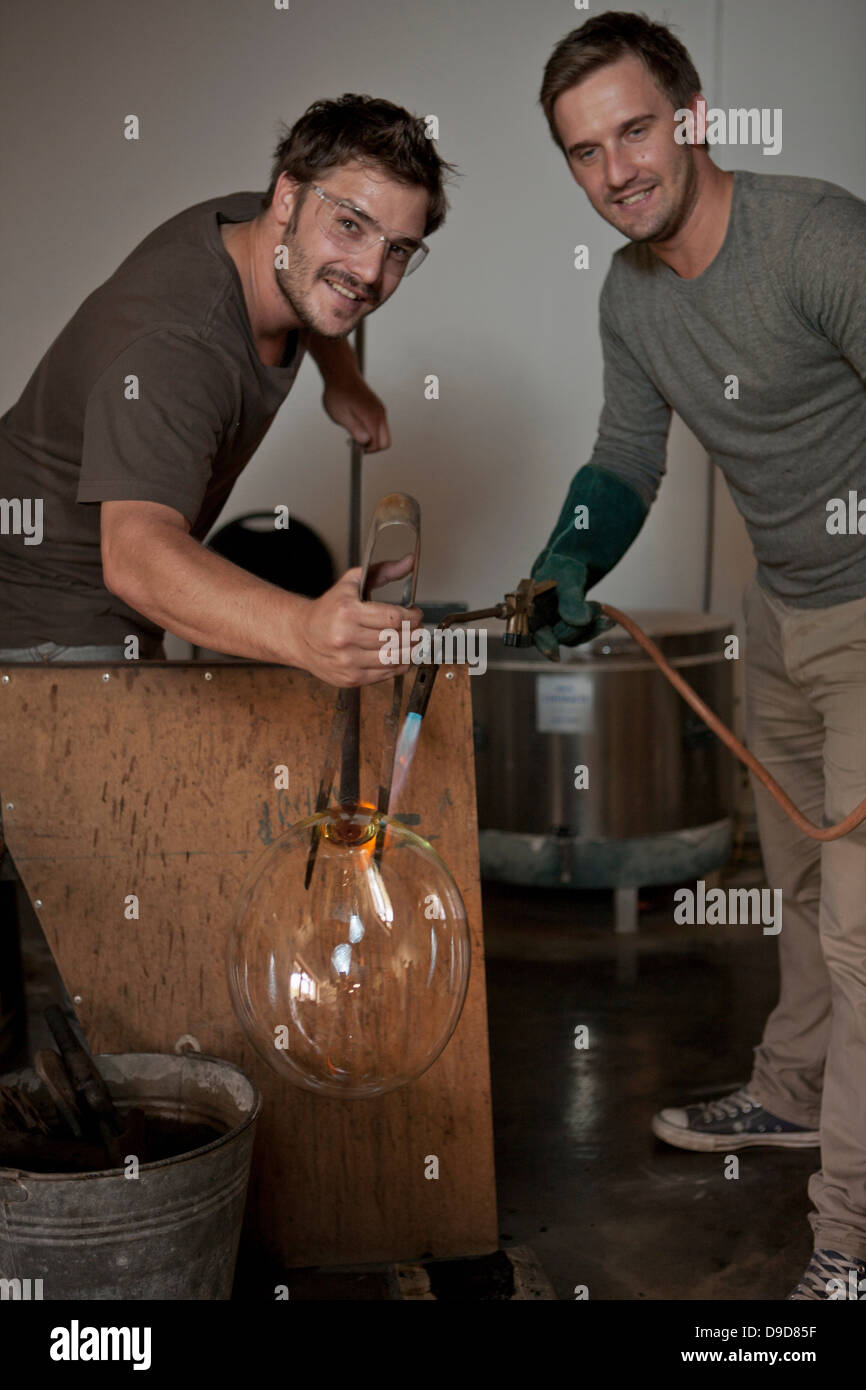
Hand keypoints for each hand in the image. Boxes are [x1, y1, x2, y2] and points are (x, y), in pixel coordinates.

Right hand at [294, 554, 421, 686]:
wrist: (301, 636)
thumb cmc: (328, 609)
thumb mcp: (351, 583)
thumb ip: (382, 571)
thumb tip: (409, 561)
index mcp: (347, 612)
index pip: (394, 617)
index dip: (413, 616)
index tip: (416, 613)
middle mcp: (346, 638)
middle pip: (397, 638)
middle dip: (416, 632)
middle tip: (418, 627)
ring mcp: (348, 661)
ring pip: (396, 658)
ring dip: (412, 649)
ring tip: (413, 640)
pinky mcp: (351, 678)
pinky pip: (387, 674)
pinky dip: (401, 664)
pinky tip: (400, 653)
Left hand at [322, 374, 390, 452]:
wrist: (341, 374)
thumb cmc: (338, 393)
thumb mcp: (341, 415)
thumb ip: (355, 429)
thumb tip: (366, 442)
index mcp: (372, 416)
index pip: (378, 444)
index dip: (366, 449)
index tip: (352, 444)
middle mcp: (380, 413)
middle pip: (386, 442)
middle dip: (372, 447)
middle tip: (355, 441)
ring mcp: (380, 410)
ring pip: (383, 434)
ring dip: (370, 438)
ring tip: (353, 430)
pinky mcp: (378, 409)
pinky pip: (379, 426)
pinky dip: (371, 430)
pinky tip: (356, 423)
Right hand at [530, 555, 613, 660]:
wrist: (572, 567)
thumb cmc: (565, 569)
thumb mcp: (569, 580)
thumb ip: (572, 600)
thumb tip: (581, 621)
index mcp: (528, 605)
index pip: (530, 628)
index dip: (542, 642)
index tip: (553, 654)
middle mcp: (535, 619)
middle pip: (553, 637)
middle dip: (576, 626)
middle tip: (596, 605)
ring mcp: (549, 626)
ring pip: (568, 639)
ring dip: (588, 626)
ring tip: (599, 605)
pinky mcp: (563, 629)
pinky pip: (579, 637)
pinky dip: (594, 629)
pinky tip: (607, 620)